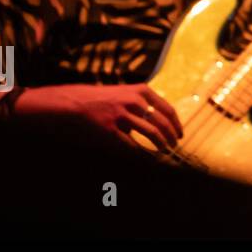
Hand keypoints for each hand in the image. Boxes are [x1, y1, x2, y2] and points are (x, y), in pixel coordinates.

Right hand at [13, 83, 183, 151]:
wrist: (71, 102)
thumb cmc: (99, 99)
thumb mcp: (124, 92)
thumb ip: (141, 103)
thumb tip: (159, 120)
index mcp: (141, 91)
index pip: (167, 109)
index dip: (176, 124)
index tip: (180, 134)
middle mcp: (135, 101)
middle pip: (163, 123)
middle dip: (171, 137)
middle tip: (174, 147)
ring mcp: (123, 115)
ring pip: (152, 134)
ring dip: (161, 146)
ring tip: (164, 153)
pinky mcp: (111, 130)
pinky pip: (133, 146)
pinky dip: (143, 155)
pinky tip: (147, 160)